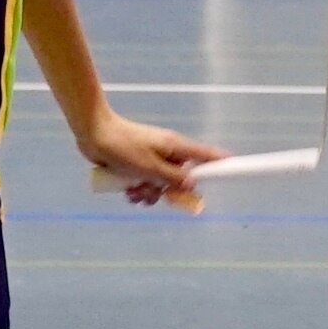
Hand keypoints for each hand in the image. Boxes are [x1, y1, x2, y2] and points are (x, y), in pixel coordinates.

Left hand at [83, 110, 225, 206]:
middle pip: (181, 179)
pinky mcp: (136, 165)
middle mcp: (167, 153)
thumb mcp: (151, 167)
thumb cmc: (123, 148)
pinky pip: (144, 184)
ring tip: (133, 192)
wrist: (93, 135)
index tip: (233, 171)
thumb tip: (193, 185)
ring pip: (160, 186)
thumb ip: (173, 178)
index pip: (206, 155)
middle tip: (154, 193)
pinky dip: (137, 190)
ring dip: (148, 194)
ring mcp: (151, 160)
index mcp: (176, 147)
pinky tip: (126, 192)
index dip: (221, 164)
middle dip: (168, 192)